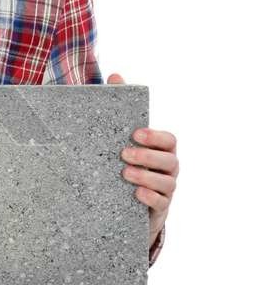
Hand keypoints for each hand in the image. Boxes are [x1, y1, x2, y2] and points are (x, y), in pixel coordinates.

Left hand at [108, 72, 177, 244]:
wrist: (126, 201)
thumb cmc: (126, 162)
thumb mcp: (120, 138)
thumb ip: (120, 110)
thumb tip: (114, 75)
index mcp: (160, 150)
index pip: (169, 140)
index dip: (156, 136)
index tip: (135, 133)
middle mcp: (167, 169)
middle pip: (170, 161)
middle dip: (149, 156)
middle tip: (124, 153)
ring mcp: (165, 189)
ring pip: (167, 183)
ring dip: (147, 176)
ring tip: (125, 173)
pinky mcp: (159, 209)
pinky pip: (161, 203)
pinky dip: (150, 197)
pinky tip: (136, 194)